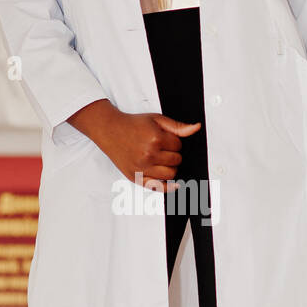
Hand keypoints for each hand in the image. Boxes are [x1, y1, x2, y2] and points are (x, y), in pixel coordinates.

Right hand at [66, 100, 200, 189]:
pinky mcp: (136, 177)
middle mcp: (149, 155)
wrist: (110, 130)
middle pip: (176, 161)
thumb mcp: (156, 119)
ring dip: (170, 168)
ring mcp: (142, 167)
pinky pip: (157, 187)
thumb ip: (177, 127)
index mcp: (155, 139)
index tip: (165, 139)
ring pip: (170, 174)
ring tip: (160, 160)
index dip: (174, 142)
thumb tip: (195, 128)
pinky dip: (167, 187)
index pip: (178, 146)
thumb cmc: (132, 125)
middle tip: (162, 149)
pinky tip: (174, 185)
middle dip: (173, 154)